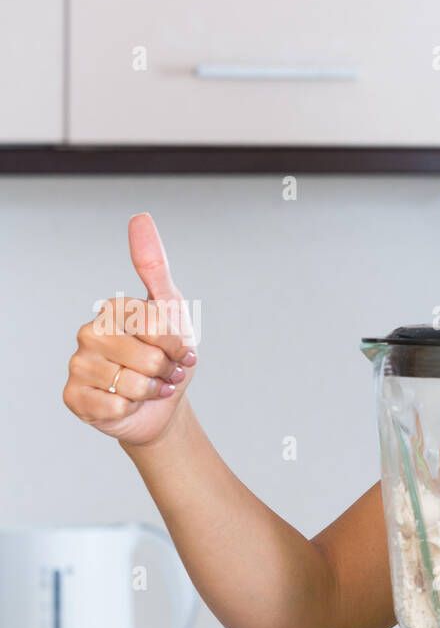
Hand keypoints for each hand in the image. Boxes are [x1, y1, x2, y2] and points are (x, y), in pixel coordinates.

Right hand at [62, 214, 197, 446]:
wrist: (160, 406)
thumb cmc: (166, 358)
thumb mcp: (171, 312)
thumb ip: (155, 267)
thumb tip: (140, 217)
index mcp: (113, 310)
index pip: (158, 327)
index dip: (177, 346)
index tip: (177, 351)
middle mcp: (89, 333)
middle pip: (147, 358)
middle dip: (165, 372)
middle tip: (161, 373)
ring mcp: (78, 365)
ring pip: (131, 385)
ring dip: (149, 392)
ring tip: (145, 388)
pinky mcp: (74, 397)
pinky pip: (113, 407)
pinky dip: (130, 410)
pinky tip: (126, 404)